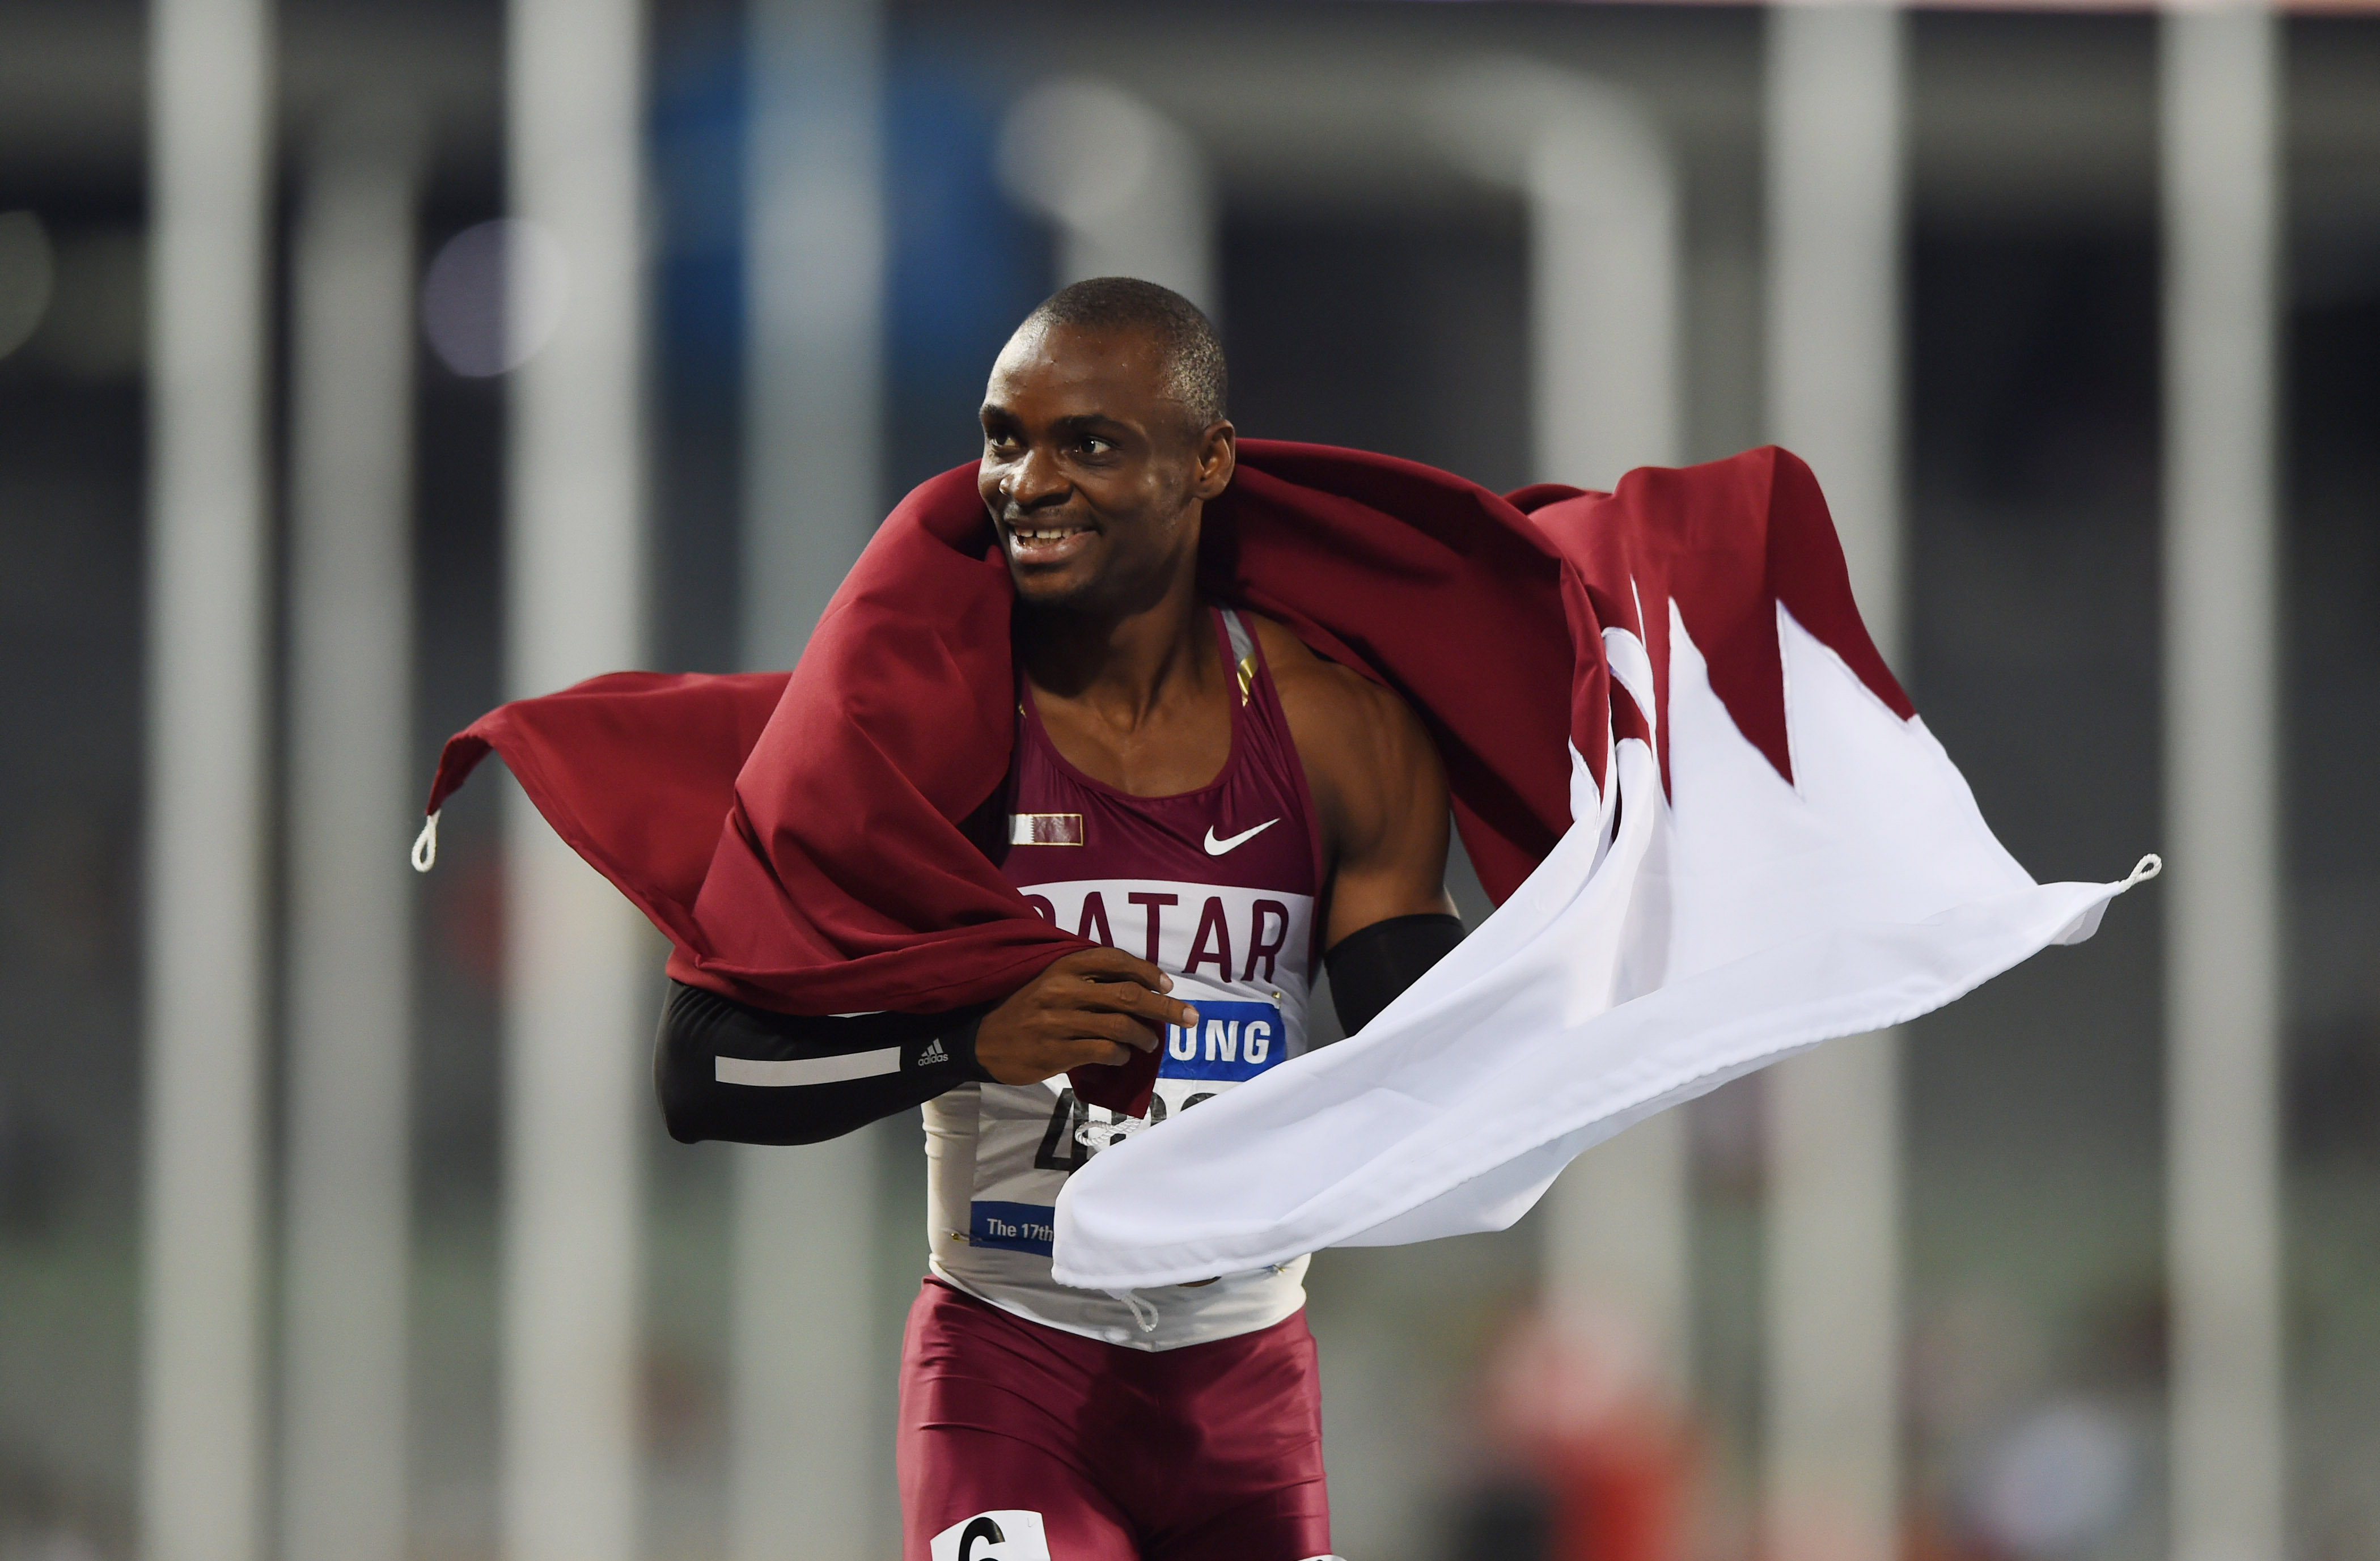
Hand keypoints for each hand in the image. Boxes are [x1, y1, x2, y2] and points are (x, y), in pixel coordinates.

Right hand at [974, 947, 1199, 1086]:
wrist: (980, 1040)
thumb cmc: (1023, 1007)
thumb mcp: (1049, 979)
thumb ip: (1085, 979)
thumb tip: (1137, 988)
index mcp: (1062, 965)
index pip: (1114, 959)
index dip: (1146, 971)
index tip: (1167, 985)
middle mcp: (1061, 989)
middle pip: (1127, 995)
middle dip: (1165, 1007)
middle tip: (1189, 1017)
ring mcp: (1058, 1021)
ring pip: (1119, 1026)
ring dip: (1144, 1036)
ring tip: (1150, 1042)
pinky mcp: (1055, 1050)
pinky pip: (1102, 1051)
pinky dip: (1121, 1055)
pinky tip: (1123, 1057)